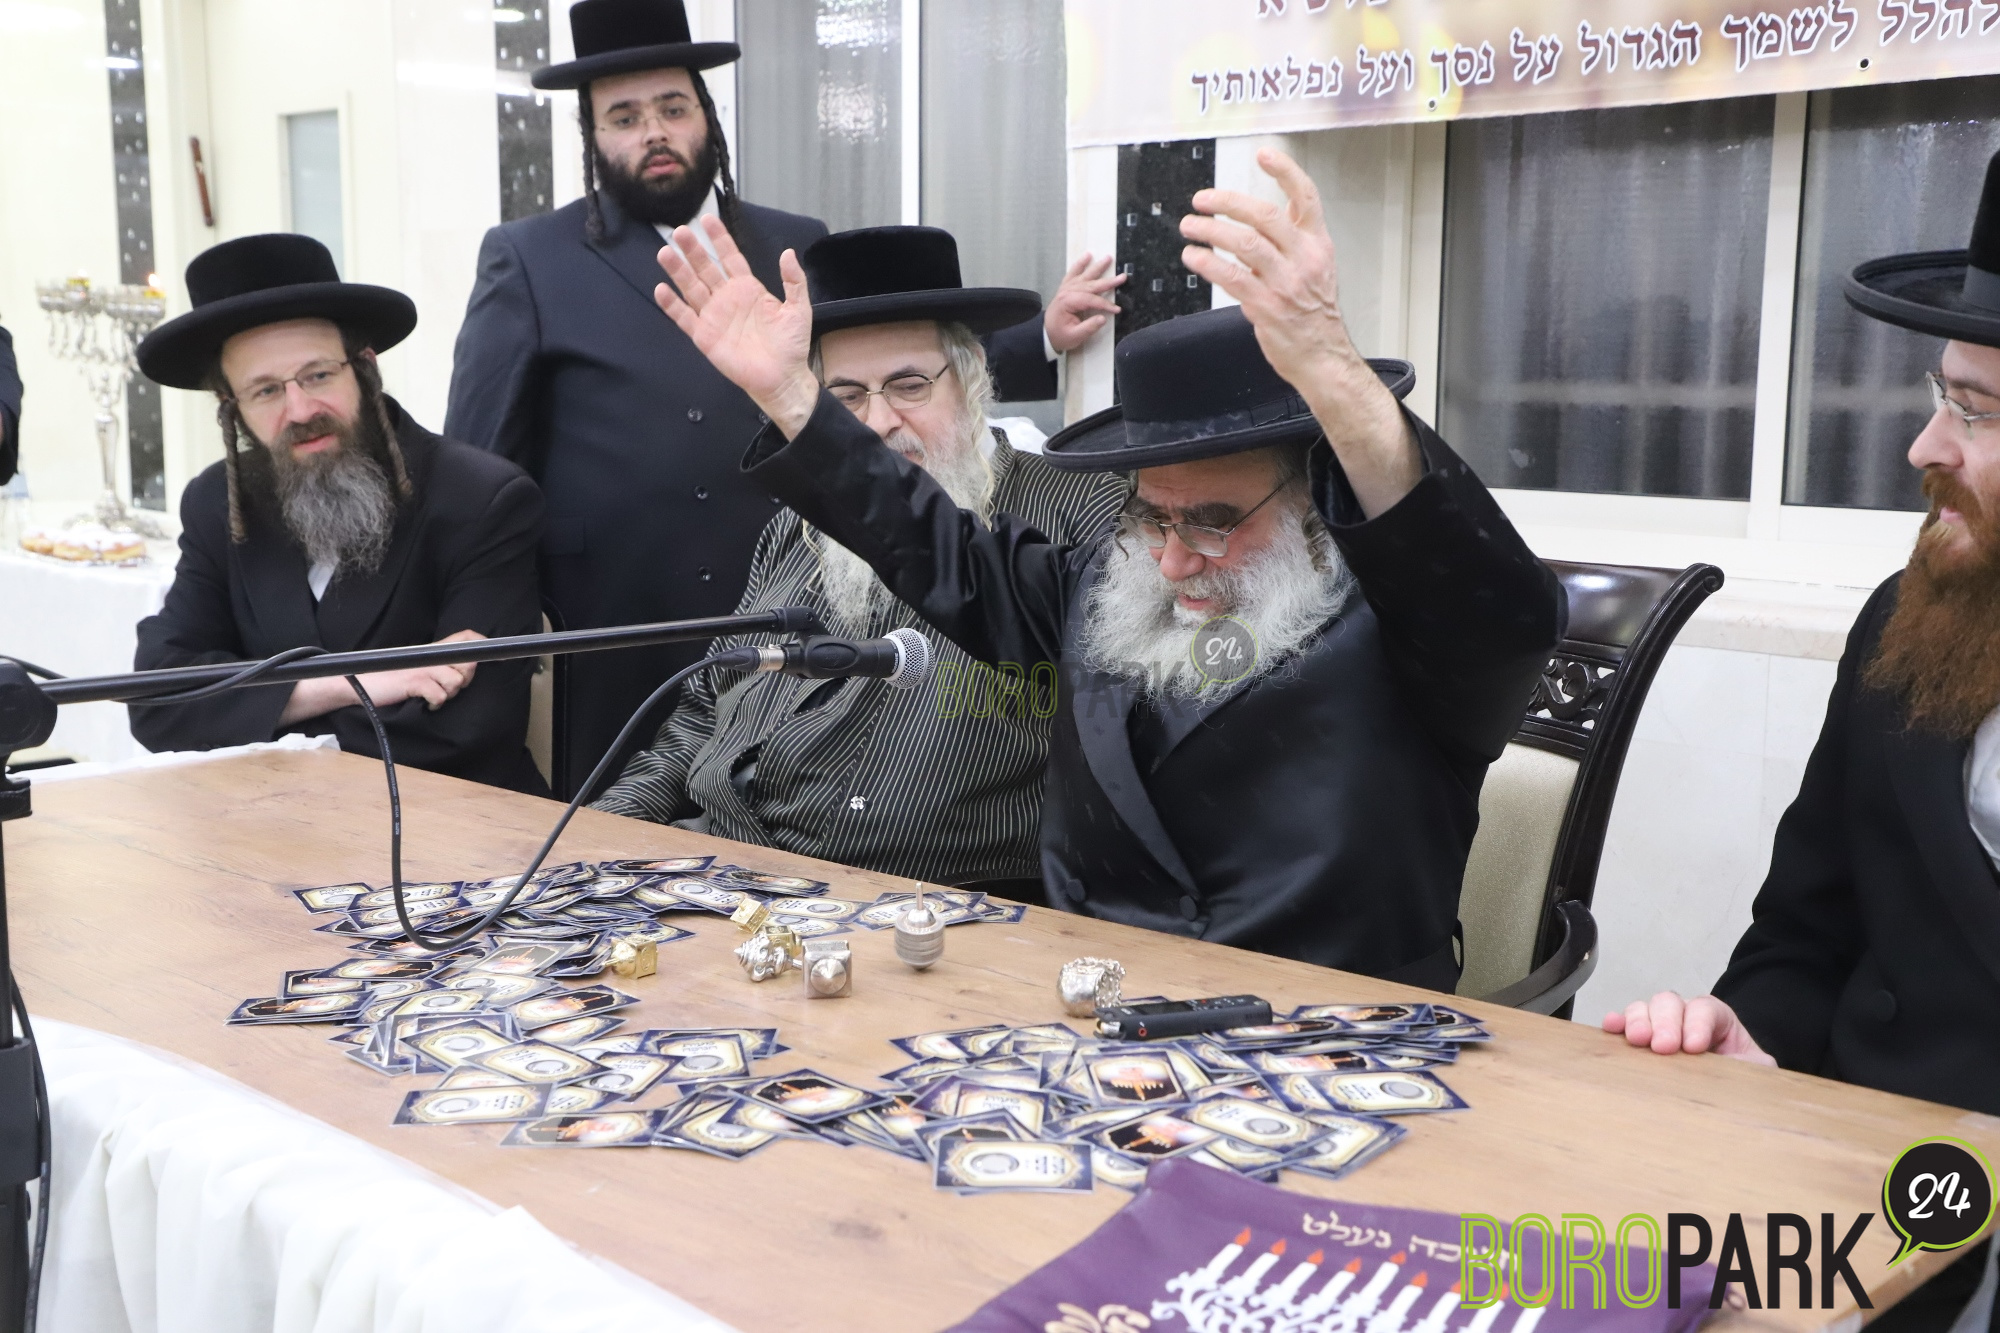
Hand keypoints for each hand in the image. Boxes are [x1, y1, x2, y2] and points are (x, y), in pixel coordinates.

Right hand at [278, 629, 483, 723]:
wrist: (360, 685)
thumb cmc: (393, 680)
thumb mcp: (420, 669)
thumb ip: (444, 668)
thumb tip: (472, 667)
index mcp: (433, 650)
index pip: (466, 636)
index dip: (484, 643)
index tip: (499, 658)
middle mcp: (430, 654)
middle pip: (468, 663)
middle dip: (464, 680)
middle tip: (445, 687)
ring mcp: (422, 666)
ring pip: (456, 682)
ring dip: (447, 694)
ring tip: (432, 695)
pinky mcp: (414, 680)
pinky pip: (440, 695)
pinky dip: (435, 703)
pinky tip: (426, 703)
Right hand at [652, 215, 818, 437]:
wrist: (783, 378)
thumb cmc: (791, 345)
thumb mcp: (799, 309)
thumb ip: (794, 281)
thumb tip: (788, 252)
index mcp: (748, 288)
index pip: (730, 257)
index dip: (719, 239)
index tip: (707, 220)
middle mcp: (727, 298)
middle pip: (706, 268)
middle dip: (693, 250)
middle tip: (680, 231)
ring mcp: (713, 316)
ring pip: (692, 288)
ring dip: (678, 271)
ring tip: (665, 252)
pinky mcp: (704, 337)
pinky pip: (685, 318)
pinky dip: (672, 305)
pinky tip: (662, 289)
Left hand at [1044, 252, 1125, 353]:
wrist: (1046, 334)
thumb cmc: (1060, 336)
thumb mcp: (1074, 336)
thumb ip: (1089, 328)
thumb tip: (1103, 318)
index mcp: (1068, 302)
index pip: (1091, 300)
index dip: (1105, 304)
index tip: (1117, 309)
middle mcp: (1067, 292)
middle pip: (1090, 284)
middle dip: (1108, 281)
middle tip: (1122, 277)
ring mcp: (1066, 288)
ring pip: (1084, 276)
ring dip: (1097, 267)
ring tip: (1108, 258)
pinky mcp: (1066, 287)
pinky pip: (1073, 273)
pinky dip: (1080, 264)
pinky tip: (1087, 256)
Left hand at [1178, 147, 1417, 517]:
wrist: (1323, 358)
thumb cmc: (1313, 316)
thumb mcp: (1312, 271)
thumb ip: (1286, 247)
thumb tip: (1248, 228)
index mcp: (1318, 245)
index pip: (1306, 198)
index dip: (1285, 173)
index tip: (1263, 155)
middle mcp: (1305, 259)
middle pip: (1265, 216)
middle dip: (1228, 202)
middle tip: (1201, 200)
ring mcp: (1287, 283)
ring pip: (1244, 243)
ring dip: (1210, 231)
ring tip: (1189, 228)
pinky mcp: (1267, 307)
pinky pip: (1231, 277)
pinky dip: (1208, 262)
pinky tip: (1193, 256)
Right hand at [1603, 991, 1775, 1065]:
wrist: (1725, 1096)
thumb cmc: (1739, 1081)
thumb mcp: (1757, 1072)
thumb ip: (1757, 1066)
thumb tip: (1747, 1069)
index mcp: (1716, 1019)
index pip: (1705, 1008)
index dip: (1697, 1023)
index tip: (1694, 1047)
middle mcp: (1683, 1016)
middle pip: (1669, 1002)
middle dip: (1665, 1022)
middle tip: (1663, 1047)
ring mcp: (1657, 1025)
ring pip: (1643, 1008)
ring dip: (1638, 1021)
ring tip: (1637, 1041)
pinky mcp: (1638, 1041)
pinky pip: (1623, 1024)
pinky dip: (1616, 1024)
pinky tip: (1611, 1028)